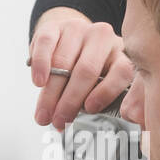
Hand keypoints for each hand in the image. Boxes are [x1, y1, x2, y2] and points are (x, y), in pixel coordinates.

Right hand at [28, 8, 132, 129]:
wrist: (68, 41)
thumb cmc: (86, 70)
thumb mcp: (100, 84)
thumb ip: (96, 103)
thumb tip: (81, 133)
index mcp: (121, 54)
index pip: (121, 71)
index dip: (106, 92)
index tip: (91, 109)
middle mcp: (103, 37)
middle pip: (87, 70)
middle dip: (70, 101)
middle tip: (59, 121)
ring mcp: (79, 29)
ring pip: (63, 61)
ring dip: (51, 92)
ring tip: (44, 113)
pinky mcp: (55, 26)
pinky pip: (46, 44)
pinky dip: (40, 65)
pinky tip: (38, 82)